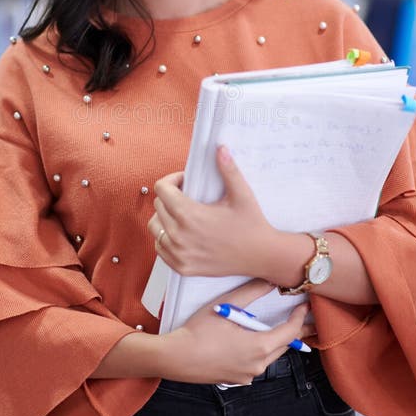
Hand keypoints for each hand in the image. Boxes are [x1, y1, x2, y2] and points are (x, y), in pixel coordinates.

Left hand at [148, 146, 274, 278]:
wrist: (261, 256)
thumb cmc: (252, 225)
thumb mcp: (241, 194)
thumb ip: (228, 170)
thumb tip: (220, 148)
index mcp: (190, 215)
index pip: (161, 189)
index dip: (172, 180)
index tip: (185, 182)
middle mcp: (179, 236)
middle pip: (158, 206)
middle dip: (170, 197)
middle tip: (188, 197)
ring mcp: (179, 253)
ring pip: (154, 227)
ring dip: (164, 217)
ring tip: (182, 214)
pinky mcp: (182, 267)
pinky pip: (160, 247)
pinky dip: (165, 238)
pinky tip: (181, 232)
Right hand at [157, 278, 313, 385]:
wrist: (176, 357)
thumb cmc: (198, 331)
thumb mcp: (226, 305)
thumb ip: (251, 292)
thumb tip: (270, 281)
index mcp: (260, 347)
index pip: (291, 332)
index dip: (299, 317)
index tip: (304, 307)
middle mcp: (258, 365)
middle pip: (284, 346)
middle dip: (293, 331)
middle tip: (300, 318)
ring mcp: (247, 375)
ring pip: (270, 356)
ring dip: (274, 341)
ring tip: (273, 326)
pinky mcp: (236, 380)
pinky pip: (255, 364)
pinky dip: (257, 352)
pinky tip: (248, 341)